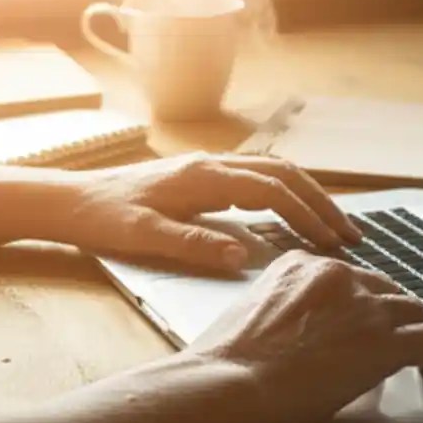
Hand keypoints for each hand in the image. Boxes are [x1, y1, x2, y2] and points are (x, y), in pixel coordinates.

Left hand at [64, 153, 361, 269]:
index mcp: (204, 177)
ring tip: (333, 226)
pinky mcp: (202, 177)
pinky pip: (257, 178)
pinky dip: (286, 193)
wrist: (70, 201)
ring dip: (308, 195)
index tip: (334, 243)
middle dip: (322, 202)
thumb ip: (195, 245)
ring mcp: (208, 168)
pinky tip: (293, 215)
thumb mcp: (145, 238)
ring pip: (274, 171)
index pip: (273, 191)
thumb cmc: (104, 220)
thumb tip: (244, 256)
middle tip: (351, 235)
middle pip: (284, 174)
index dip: (308, 215)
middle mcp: (212, 165)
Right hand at [186, 251, 422, 422]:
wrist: (228, 386)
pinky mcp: (385, 341)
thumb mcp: (253, 316)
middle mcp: (337, 275)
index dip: (361, 300)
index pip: (347, 276)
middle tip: (398, 334)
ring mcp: (364, 306)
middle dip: (393, 312)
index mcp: (300, 265)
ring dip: (421, 330)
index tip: (364, 317)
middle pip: (385, 289)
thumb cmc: (226, 365)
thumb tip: (305, 335)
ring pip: (413, 310)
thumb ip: (286, 311)